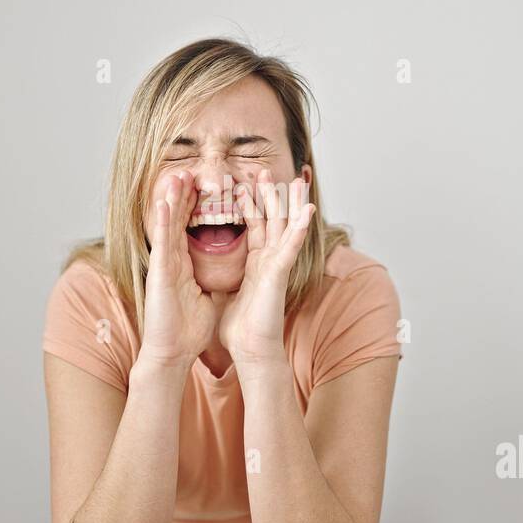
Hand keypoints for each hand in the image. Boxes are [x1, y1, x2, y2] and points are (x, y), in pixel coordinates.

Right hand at [138, 171, 217, 370]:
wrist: (173, 353)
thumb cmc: (187, 330)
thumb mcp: (206, 296)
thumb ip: (209, 280)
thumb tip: (220, 274)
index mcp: (184, 265)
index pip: (190, 229)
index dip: (195, 207)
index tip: (202, 185)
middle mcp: (173, 261)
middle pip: (179, 221)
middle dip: (183, 195)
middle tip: (186, 170)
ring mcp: (165, 265)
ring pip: (169, 225)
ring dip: (171, 199)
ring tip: (176, 175)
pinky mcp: (161, 274)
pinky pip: (164, 243)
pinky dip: (165, 221)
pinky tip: (166, 202)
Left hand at [216, 170, 314, 367]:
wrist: (250, 350)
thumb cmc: (240, 328)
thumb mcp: (227, 293)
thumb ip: (227, 277)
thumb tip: (213, 272)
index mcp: (256, 264)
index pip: (254, 227)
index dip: (250, 205)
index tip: (243, 184)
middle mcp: (269, 262)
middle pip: (272, 221)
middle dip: (269, 196)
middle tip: (265, 172)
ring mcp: (276, 266)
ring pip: (286, 228)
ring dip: (291, 204)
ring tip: (295, 181)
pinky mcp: (279, 274)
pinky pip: (291, 246)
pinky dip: (300, 228)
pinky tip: (309, 211)